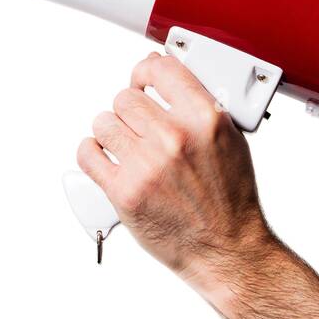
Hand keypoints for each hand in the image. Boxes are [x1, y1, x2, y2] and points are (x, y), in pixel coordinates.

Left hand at [76, 53, 274, 287]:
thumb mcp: (229, 140)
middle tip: (137, 124)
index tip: (141, 79)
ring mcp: (146, 165)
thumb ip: (198, 104)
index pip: (160, 69)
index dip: (145, 71)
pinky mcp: (124, 192)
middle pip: (126, 97)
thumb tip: (164, 72)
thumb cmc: (230, 200)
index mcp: (205, 118)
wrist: (227, 249)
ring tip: (123, 144)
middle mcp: (174, 138)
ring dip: (110, 131)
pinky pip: (88, 154)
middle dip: (129, 110)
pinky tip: (104, 158)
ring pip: (103, 122)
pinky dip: (91, 153)